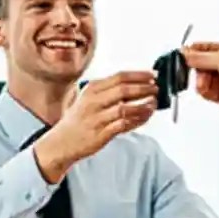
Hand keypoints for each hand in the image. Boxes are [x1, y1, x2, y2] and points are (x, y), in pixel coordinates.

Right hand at [33, 71, 157, 182]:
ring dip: (143, 105)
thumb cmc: (79, 119)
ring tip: (153, 104)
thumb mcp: (89, 98)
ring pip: (125, 108)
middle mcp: (93, 101)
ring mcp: (97, 118)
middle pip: (124, 90)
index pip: (119, 77)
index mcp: (92, 89)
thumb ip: (109, 92)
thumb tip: (137, 85)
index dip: (139, 75)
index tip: (152, 75)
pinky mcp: (101, 134)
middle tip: (156, 89)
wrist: (62, 142)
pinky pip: (123, 125)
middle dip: (144, 88)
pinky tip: (145, 117)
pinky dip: (137, 120)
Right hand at [180, 42, 218, 114]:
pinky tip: (209, 92)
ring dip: (200, 83)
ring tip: (205, 84)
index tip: (179, 58)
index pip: (200, 48)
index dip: (189, 53)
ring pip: (201, 81)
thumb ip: (200, 57)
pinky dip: (205, 92)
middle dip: (194, 70)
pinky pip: (207, 93)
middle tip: (193, 73)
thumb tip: (184, 53)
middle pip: (198, 66)